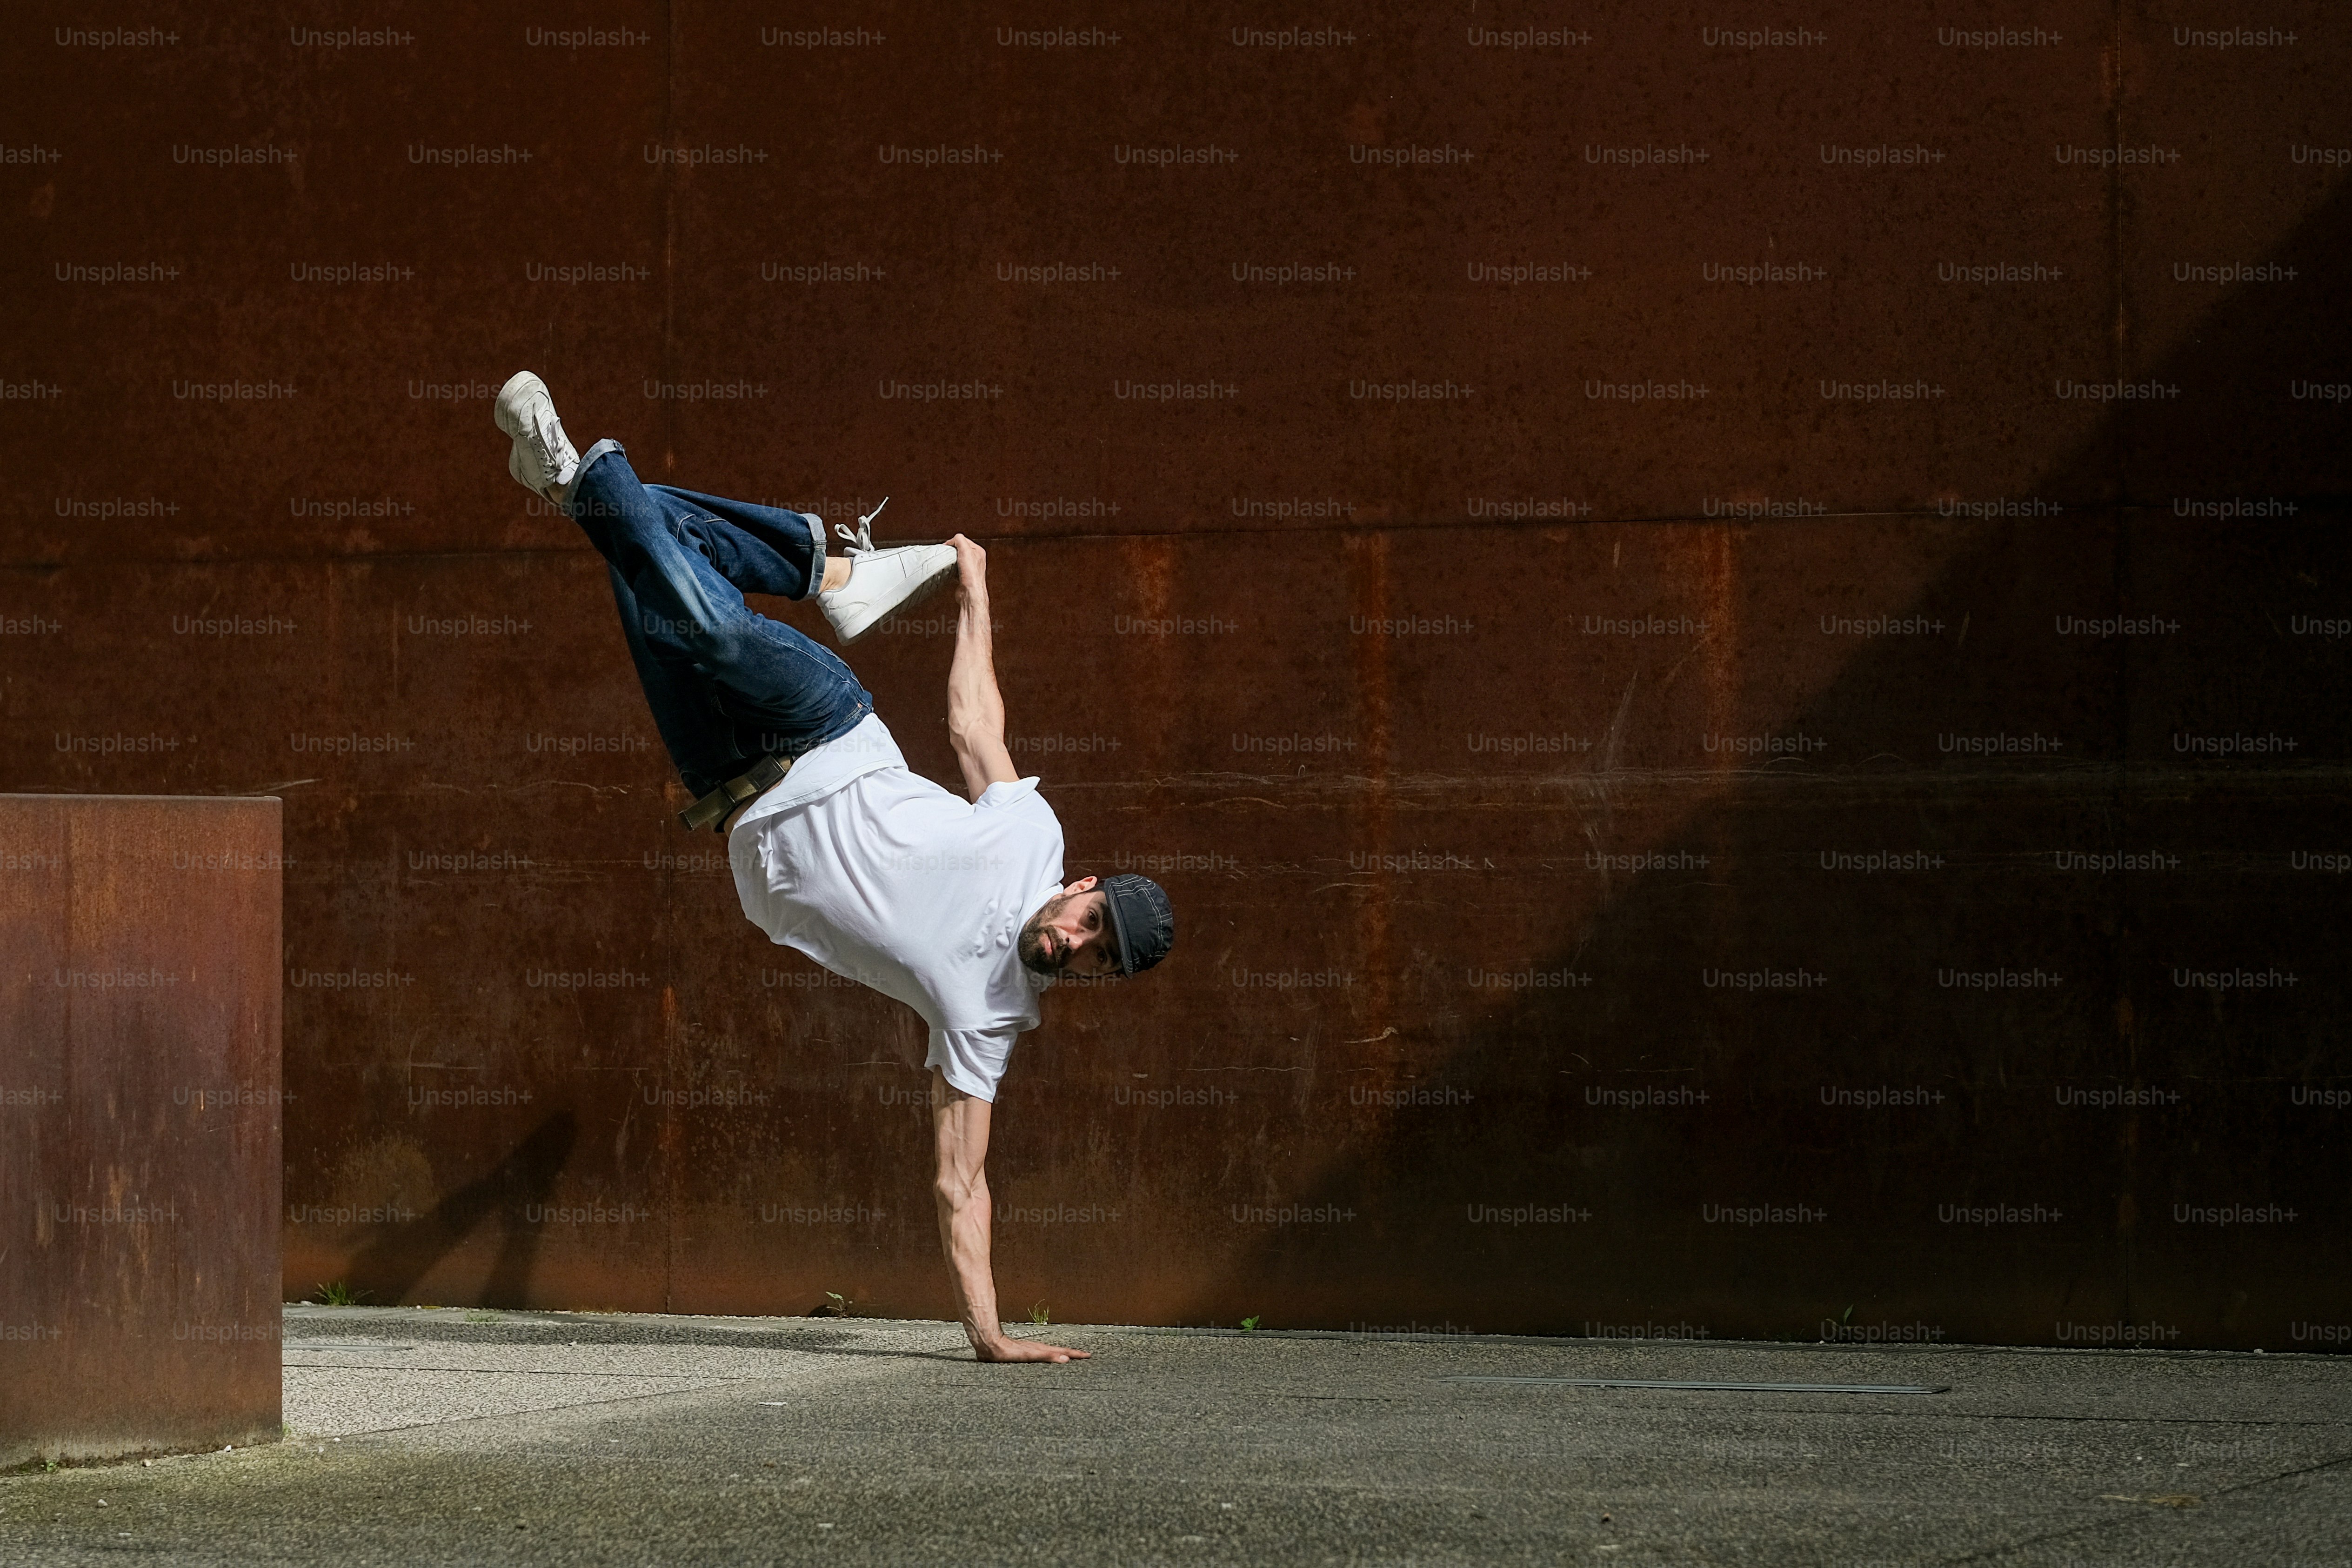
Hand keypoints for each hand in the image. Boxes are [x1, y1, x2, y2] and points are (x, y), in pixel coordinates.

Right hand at [947, 533, 987, 600]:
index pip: (963, 540)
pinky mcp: (963, 576)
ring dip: (951, 560)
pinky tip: (949, 570)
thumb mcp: (965, 550)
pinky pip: (954, 568)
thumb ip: (959, 540)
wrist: (970, 593)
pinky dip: (950, 568)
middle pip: (959, 549)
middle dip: (952, 550)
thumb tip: (952, 540)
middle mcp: (975, 559)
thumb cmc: (972, 575)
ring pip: (957, 559)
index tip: (946, 546)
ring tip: (948, 562)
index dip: (953, 541)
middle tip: (947, 554)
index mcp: (978, 551)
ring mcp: (969, 568)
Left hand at [975, 1334, 1090, 1364]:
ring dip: (1064, 1354)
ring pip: (1053, 1351)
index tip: (1088, 1355)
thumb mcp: (1030, 1355)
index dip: (1076, 1354)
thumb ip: (1047, 1357)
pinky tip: (1049, 1358)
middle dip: (1074, 1353)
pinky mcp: (1025, 1352)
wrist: (991, 1346)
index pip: (1064, 1352)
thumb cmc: (1007, 1351)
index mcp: (1042, 1351)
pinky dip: (1052, 1356)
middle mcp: (1039, 1349)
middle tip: (1085, 1355)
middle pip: (1060, 1350)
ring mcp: (1033, 1350)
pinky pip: (1044, 1354)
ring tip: (1072, 1356)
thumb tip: (1065, 1358)